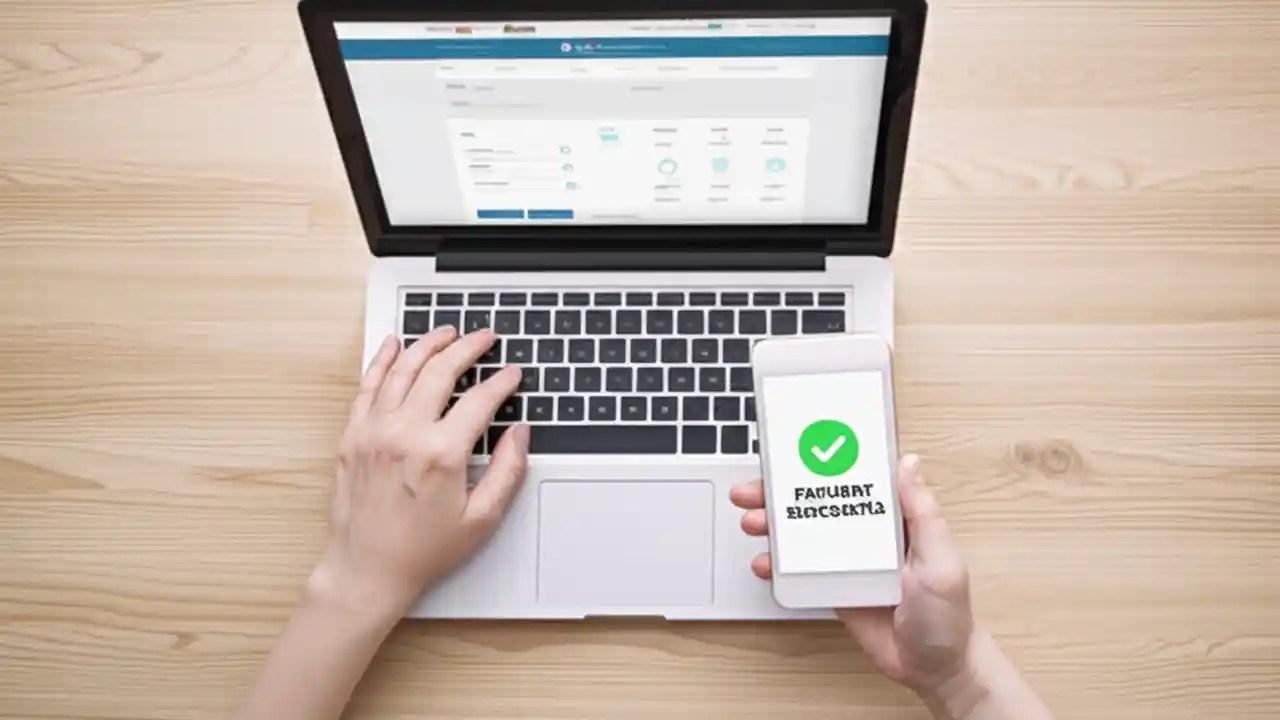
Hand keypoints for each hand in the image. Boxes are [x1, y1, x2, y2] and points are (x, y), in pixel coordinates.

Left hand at [309, 328, 530, 618]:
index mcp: (441, 455)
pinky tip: (394, 345)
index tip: (512, 374)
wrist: (366, 570)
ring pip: (403, 370)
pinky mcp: (352, 437)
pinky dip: (382, 361)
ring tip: (447, 332)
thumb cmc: (421, 551)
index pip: (480, 400)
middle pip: (440, 371)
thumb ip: (507, 470)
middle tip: (484, 337)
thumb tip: (520, 434)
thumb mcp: (480, 519)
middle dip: (468, 348)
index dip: (501, 382)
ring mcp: (373, 432)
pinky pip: (368, 387)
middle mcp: (405, 434)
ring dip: (428, 344)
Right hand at [730, 455, 975, 697]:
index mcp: (896, 520)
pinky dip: (779, 566)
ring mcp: (850, 561)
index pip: (855, 481)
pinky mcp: (835, 587)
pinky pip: (802, 571)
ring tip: (752, 523)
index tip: (793, 453)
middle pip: (819, 504)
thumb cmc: (947, 615)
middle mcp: (869, 535)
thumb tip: (909, 464)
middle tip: (753, 490)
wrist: (934, 669)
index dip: (823, 465)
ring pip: (804, 534)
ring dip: (774, 526)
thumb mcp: (941, 560)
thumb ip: (923, 513)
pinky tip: (765, 563)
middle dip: (782, 494)